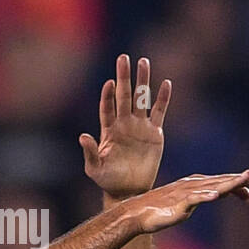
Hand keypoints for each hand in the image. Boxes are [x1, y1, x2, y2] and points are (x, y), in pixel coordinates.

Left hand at [80, 55, 170, 198]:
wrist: (129, 190)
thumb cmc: (108, 180)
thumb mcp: (95, 169)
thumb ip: (90, 152)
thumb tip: (82, 136)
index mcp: (109, 130)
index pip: (108, 106)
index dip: (108, 94)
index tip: (109, 82)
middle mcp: (124, 123)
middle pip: (125, 95)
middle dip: (124, 77)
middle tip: (124, 58)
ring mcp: (140, 126)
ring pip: (142, 99)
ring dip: (143, 81)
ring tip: (144, 62)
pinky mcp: (155, 133)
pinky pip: (159, 112)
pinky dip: (163, 98)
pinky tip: (165, 83)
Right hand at [124, 170, 248, 233]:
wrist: (136, 214)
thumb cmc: (161, 209)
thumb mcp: (188, 203)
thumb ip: (203, 197)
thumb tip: (218, 194)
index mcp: (197, 184)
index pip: (224, 183)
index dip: (241, 186)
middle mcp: (194, 185)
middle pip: (224, 181)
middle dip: (244, 179)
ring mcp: (186, 193)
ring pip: (213, 187)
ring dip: (230, 183)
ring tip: (246, 178)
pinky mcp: (178, 203)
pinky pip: (194, 199)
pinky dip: (205, 197)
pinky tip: (216, 196)